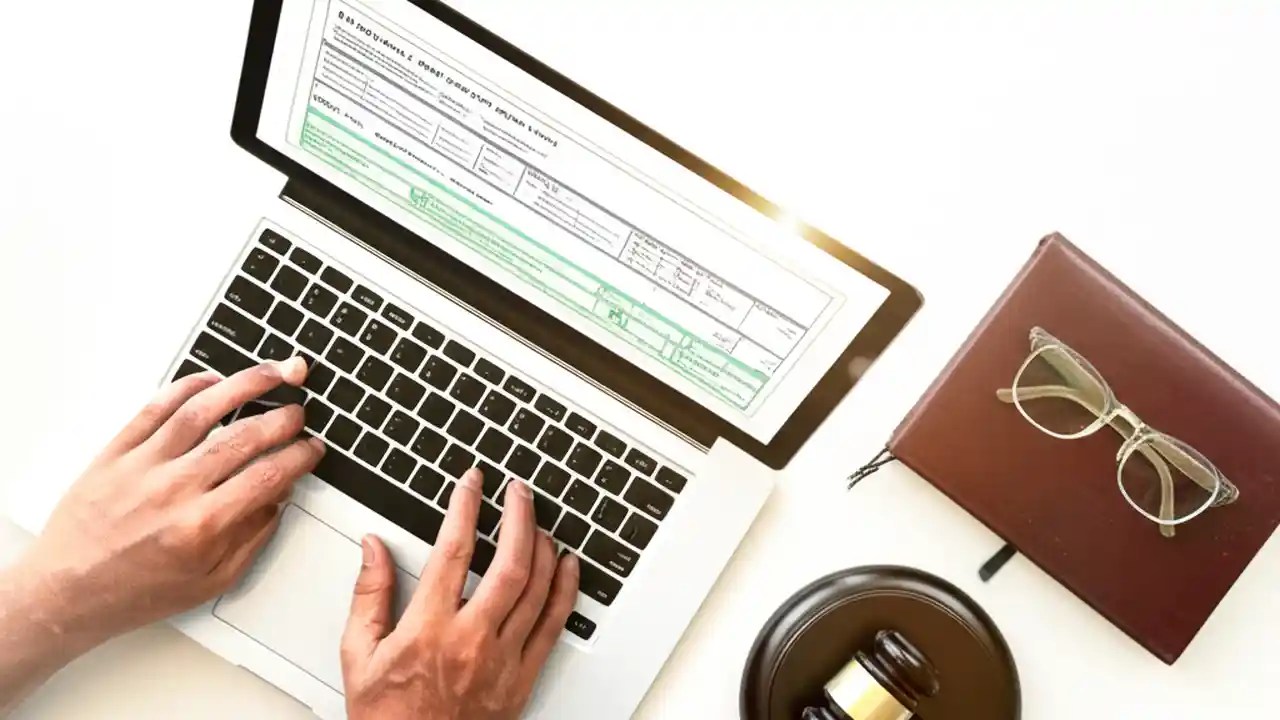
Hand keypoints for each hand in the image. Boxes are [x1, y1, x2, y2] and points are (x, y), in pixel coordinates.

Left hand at [14, 357, 323, 652]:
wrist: (68, 591)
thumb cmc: (136, 592)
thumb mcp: (210, 582)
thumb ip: (252, 538)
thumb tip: (280, 498)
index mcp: (202, 526)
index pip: (267, 476)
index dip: (299, 456)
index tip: (312, 448)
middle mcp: (174, 490)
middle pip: (242, 438)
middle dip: (282, 418)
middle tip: (300, 410)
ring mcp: (143, 466)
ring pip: (202, 411)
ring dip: (244, 385)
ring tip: (273, 372)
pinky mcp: (116, 453)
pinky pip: (156, 408)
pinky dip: (188, 388)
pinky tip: (213, 380)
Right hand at [341, 469, 578, 719]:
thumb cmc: (386, 717)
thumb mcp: (358, 655)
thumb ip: (369, 595)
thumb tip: (373, 546)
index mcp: (428, 629)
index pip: (453, 551)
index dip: (465, 507)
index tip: (472, 483)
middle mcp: (471, 640)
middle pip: (509, 563)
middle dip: (518, 516)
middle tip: (518, 490)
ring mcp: (502, 659)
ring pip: (537, 589)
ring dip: (543, 546)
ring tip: (538, 521)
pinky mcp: (523, 678)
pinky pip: (554, 625)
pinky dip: (565, 589)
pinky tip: (567, 565)